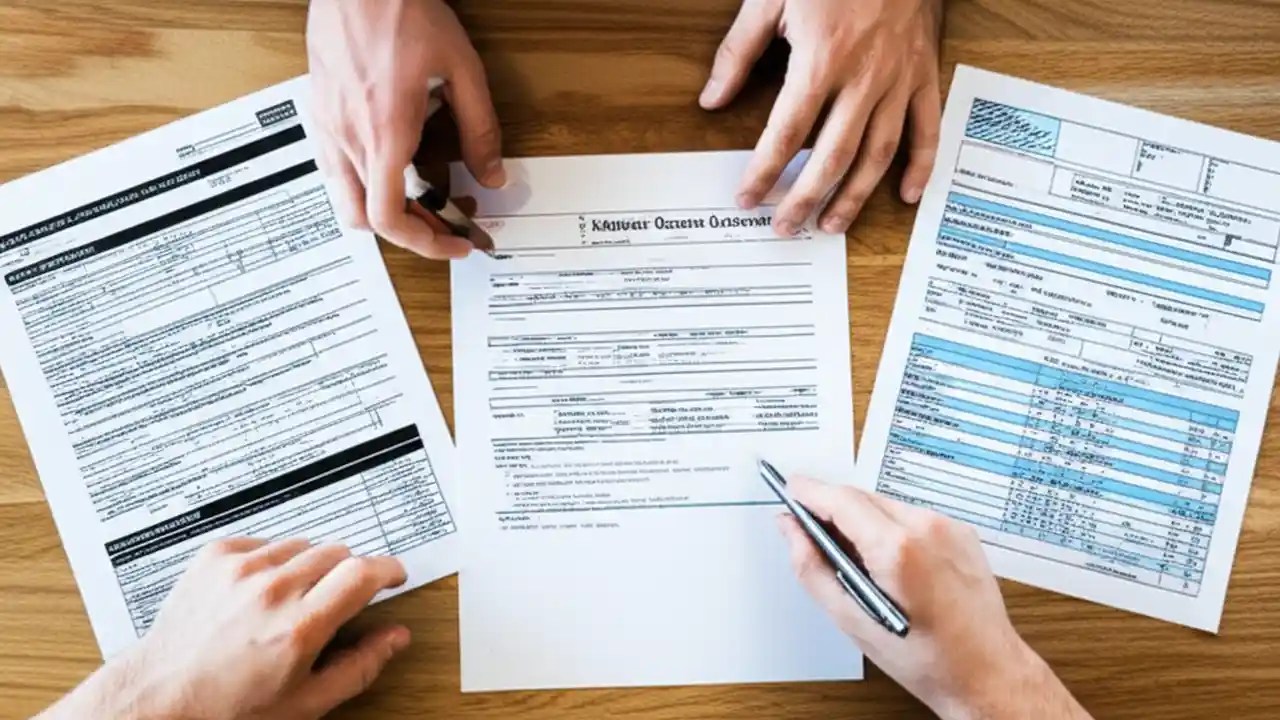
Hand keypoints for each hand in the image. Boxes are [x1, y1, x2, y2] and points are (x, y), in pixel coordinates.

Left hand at [38, 538, 409, 719]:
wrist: (159, 698)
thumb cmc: (225, 709)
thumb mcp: (305, 703)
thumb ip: (359, 666)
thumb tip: (393, 639)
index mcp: (299, 626)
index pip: (363, 572)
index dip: (387, 569)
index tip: (391, 575)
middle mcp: (271, 590)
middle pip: (337, 552)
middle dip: (346, 574)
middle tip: (334, 601)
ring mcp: (241, 568)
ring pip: (302, 544)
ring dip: (308, 566)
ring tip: (290, 600)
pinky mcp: (216, 556)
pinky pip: (264, 541)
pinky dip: (271, 560)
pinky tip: (260, 590)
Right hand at [307, 0, 504, 257]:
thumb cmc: (401, 10)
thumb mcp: (461, 70)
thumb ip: (480, 129)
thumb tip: (492, 173)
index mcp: (383, 132)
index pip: (390, 218)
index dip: (426, 243)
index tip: (455, 243)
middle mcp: (347, 136)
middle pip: (365, 219)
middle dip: (409, 231)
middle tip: (445, 222)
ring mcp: (327, 126)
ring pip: (345, 197)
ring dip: (383, 209)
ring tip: (422, 195)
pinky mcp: (319, 113)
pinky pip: (335, 167)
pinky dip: (364, 182)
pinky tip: (392, 162)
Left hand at [700, 0, 943, 235]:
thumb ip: (738, 51)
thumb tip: (711, 99)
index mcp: (821, 60)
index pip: (785, 133)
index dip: (763, 171)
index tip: (747, 198)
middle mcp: (863, 78)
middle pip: (831, 156)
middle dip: (804, 198)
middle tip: (785, 227)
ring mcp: (897, 79)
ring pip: (877, 154)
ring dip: (853, 196)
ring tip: (831, 224)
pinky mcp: (923, 73)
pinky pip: (926, 128)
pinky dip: (920, 165)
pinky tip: (906, 195)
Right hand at [778, 478, 1090, 719]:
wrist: (987, 672)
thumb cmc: (928, 659)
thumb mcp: (854, 621)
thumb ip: (813, 569)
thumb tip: (792, 532)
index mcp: (898, 548)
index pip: (840, 499)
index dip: (809, 491)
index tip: (790, 490)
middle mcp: (928, 528)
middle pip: (862, 497)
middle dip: (832, 507)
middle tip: (811, 532)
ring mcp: (949, 527)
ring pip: (886, 504)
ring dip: (861, 520)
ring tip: (854, 560)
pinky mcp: (961, 532)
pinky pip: (911, 516)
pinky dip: (890, 528)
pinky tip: (887, 562)